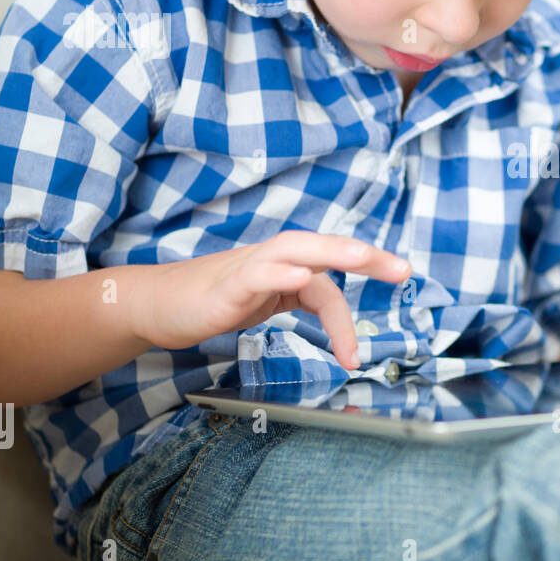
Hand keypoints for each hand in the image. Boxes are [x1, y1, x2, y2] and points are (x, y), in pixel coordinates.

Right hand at [131, 231, 411, 367]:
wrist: (156, 306)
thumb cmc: (214, 302)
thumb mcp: (268, 300)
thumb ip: (301, 297)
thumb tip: (339, 313)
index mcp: (286, 264)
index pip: (332, 272)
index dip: (367, 275)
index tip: (402, 279)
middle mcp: (272, 259)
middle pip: (322, 247)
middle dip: (365, 255)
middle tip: (403, 269)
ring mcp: (248, 270)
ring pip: (294, 251)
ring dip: (331, 252)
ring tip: (364, 256)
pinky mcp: (225, 287)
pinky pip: (255, 274)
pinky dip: (278, 274)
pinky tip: (299, 278)